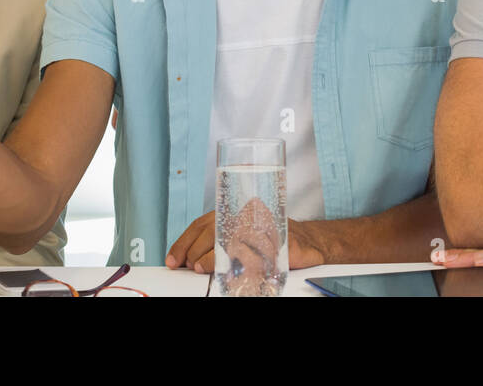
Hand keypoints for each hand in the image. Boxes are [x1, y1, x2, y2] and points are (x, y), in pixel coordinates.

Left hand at [165, 210, 327, 275]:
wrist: (309, 242)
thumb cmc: (272, 241)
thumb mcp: (241, 241)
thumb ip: (219, 246)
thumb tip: (189, 261)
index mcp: (234, 213)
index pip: (203, 223)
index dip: (185, 241)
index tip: (174, 259)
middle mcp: (247, 215)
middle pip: (213, 228)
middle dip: (196, 249)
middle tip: (189, 265)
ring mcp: (264, 227)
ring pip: (231, 238)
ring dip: (213, 256)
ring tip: (202, 267)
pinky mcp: (281, 241)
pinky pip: (259, 251)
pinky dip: (242, 261)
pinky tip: (233, 270)